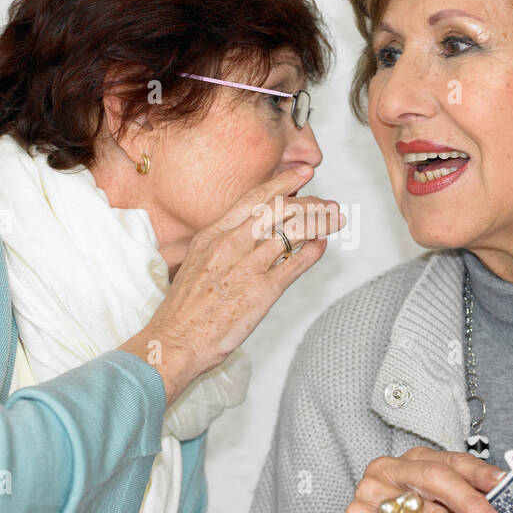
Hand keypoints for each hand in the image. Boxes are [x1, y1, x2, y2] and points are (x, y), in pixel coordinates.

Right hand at [120, 167, 344, 405]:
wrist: (176, 340)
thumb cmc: (184, 309)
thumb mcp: (196, 263)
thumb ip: (221, 245)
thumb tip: (245, 234)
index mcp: (212, 234)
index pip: (254, 198)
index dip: (283, 182)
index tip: (302, 173)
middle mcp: (231, 244)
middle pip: (279, 209)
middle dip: (310, 202)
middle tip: (328, 204)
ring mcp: (248, 266)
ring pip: (293, 231)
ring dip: (320, 222)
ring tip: (336, 219)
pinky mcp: (263, 290)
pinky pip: (297, 262)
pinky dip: (314, 250)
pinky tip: (322, 245)